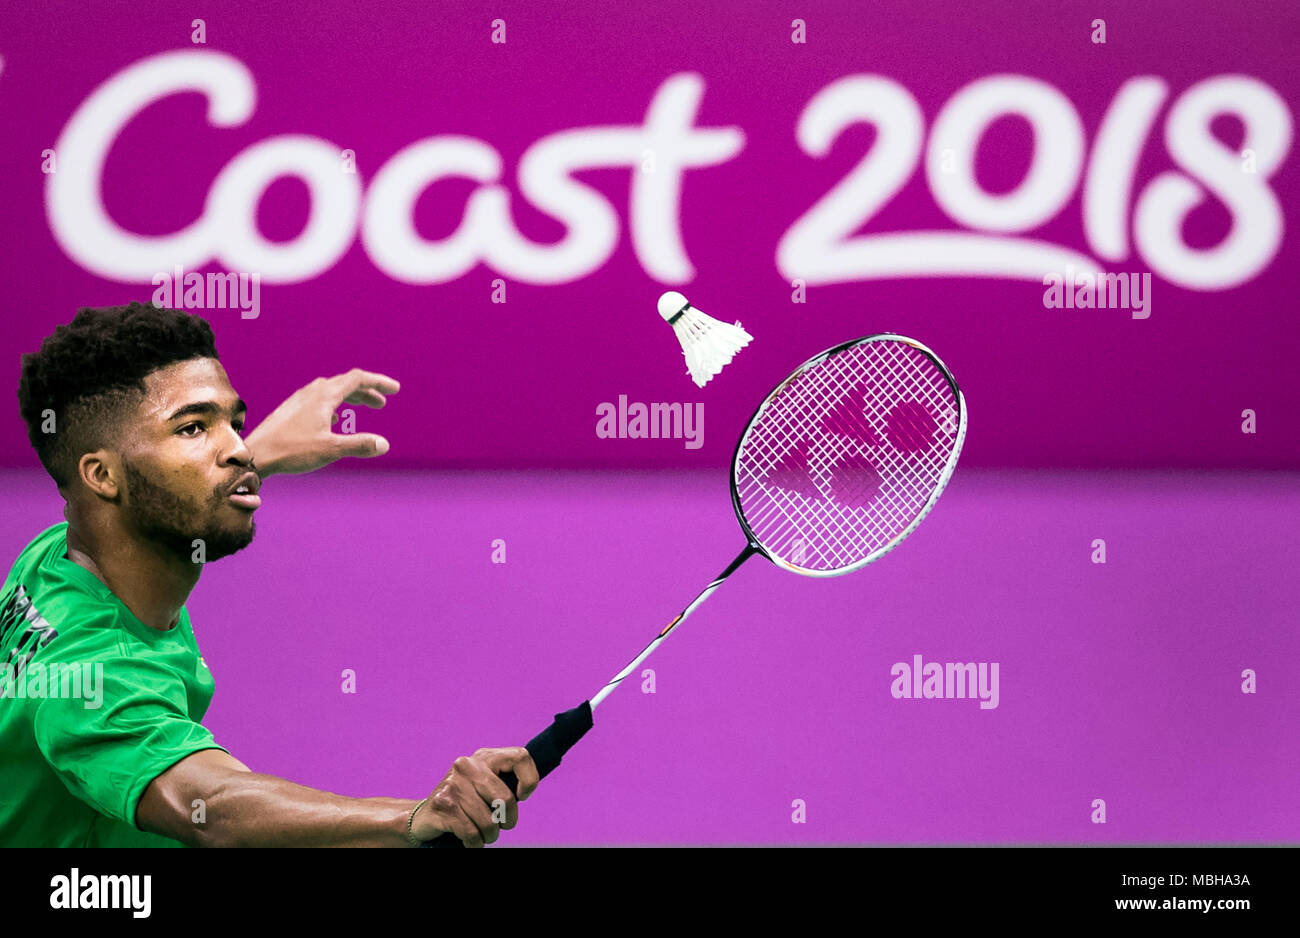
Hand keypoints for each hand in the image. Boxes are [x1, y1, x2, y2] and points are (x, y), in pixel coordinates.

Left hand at [244, 369, 399, 476]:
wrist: (255, 454)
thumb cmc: (291, 451)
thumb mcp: (331, 450)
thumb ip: (359, 445)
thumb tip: (384, 444)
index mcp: (324, 396)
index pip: (358, 379)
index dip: (379, 382)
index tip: (395, 390)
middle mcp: (312, 393)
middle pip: (346, 383)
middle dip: (367, 391)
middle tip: (383, 403)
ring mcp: (300, 400)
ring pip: (332, 390)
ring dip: (351, 397)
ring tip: (363, 408)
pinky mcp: (291, 410)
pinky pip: (319, 399)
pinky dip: (336, 404)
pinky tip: (335, 419)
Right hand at [411, 747, 539, 846]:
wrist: (424, 818)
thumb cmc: (464, 804)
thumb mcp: (486, 786)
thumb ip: (505, 784)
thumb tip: (525, 790)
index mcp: (484, 757)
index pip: (521, 757)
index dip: (529, 780)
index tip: (522, 796)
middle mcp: (467, 765)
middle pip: (506, 799)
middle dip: (508, 820)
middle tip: (500, 825)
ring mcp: (453, 784)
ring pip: (489, 821)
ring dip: (489, 835)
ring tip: (482, 833)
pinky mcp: (442, 804)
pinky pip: (472, 833)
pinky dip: (475, 843)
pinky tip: (470, 840)